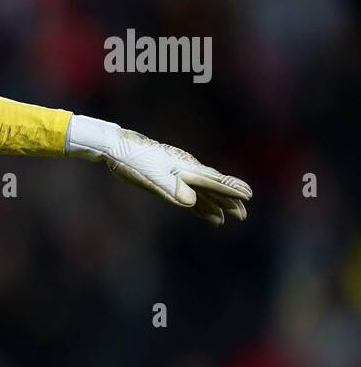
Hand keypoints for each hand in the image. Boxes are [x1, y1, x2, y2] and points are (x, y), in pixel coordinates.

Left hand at [65, 115, 251, 225]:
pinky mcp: (168, 178)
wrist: (118, 149)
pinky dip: (198, 204)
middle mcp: (186, 170)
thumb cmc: (134, 161)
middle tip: (243, 215)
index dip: (230, 190)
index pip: (214, 182)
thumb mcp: (152, 176)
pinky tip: (202, 211)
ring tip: (227, 218)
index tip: (248, 195)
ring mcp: (178, 174)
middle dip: (228, 201)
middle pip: (212, 188)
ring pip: (202, 192)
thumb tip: (191, 202)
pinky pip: (188, 194)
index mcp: (186, 169)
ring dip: (215, 205)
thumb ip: (172, 188)